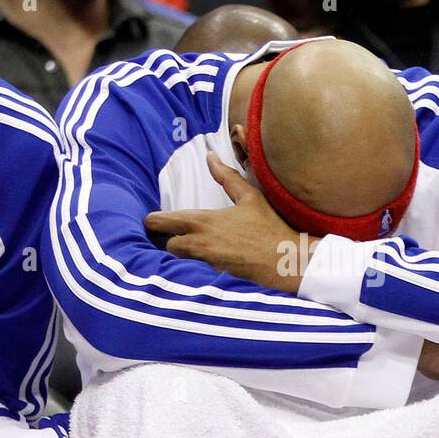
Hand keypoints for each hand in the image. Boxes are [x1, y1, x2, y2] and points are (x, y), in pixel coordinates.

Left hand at [145, 152, 310, 293]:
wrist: (285, 261)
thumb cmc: (269, 228)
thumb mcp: (250, 197)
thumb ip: (226, 177)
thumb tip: (210, 157)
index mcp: (202, 221)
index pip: (161, 221)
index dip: (153, 221)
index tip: (152, 221)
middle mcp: (197, 243)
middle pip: (165, 245)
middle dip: (165, 241)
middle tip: (169, 238)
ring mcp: (204, 264)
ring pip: (177, 261)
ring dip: (179, 257)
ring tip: (187, 253)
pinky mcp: (212, 280)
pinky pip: (192, 274)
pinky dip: (192, 271)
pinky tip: (200, 269)